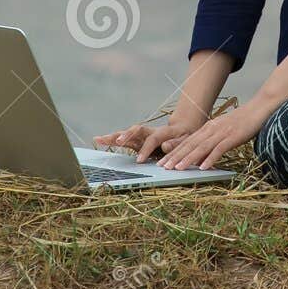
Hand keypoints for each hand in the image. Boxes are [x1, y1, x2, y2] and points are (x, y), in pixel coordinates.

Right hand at [94, 105, 209, 163]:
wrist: (185, 127)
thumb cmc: (188, 136)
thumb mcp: (187, 140)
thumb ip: (176, 144)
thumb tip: (165, 146)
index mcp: (163, 132)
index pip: (153, 139)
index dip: (146, 149)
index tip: (140, 161)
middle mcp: (150, 132)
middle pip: (136, 130)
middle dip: (126, 136)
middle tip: (117, 142)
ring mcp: (143, 136)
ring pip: (127, 134)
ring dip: (114, 136)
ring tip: (99, 139)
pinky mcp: (137, 141)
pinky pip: (124, 139)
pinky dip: (111, 139)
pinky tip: (99, 140)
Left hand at [156, 101, 269, 170]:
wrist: (259, 109)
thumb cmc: (243, 123)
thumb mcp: (224, 132)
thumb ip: (212, 144)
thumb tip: (200, 160)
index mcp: (208, 128)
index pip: (187, 142)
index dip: (174, 152)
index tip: (163, 163)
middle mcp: (212, 129)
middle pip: (190, 144)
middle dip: (176, 156)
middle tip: (163, 167)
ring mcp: (222, 132)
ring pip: (201, 147)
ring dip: (189, 158)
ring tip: (178, 169)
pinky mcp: (233, 136)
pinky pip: (220, 149)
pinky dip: (211, 158)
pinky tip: (204, 167)